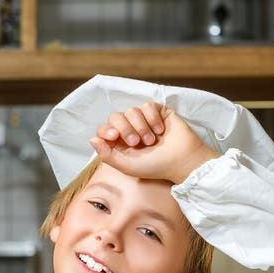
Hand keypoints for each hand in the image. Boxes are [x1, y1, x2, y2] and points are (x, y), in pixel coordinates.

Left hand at [90, 102, 218, 183]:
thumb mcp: (127, 165)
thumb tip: (92, 139)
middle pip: (116, 117)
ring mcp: (143, 120)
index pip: (104, 130)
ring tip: (152, 141)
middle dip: (125, 129)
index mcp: (120, 143)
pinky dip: (152, 118)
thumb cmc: (155, 166)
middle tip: (138, 143)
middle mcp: (130, 129)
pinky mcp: (157, 111)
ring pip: (131, 110)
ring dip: (141, 126)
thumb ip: (107, 155)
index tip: (114, 136)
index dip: (106, 130)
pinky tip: (160, 130)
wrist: (181, 160)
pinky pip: (147, 106)